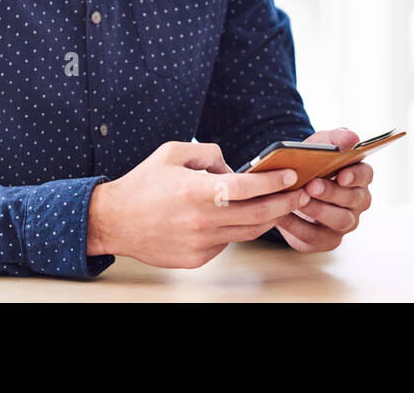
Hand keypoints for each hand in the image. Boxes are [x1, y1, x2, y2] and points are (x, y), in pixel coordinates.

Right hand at [87, 141, 312, 268]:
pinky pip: (227, 243)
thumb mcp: (172, 153)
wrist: (113, 221)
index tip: (291, 176)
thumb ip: (208, 153)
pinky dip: (238, 230)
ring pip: (246, 232)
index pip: (245, 188)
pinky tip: (242, 218)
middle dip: (283, 204)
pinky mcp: (197, 259)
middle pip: (256, 215)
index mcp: (195, 191)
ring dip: (268, 219)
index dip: (272, 182)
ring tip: (281, 206)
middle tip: (300, 194)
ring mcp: (200, 243)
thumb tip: (233, 166)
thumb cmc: (142, 184)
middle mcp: (200, 220)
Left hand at [273, 128, 372, 251]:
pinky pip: (317, 237)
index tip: (341, 175)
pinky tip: (283, 216)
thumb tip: (352, 138)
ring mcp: (345, 223)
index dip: (356, 175)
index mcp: (358, 176)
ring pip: (339, 220)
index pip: (366, 174)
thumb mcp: (319, 145)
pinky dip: (298, 228)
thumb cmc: (311, 163)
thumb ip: (335, 138)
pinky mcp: (327, 240)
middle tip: (312, 185)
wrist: (290, 185)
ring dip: (318, 210)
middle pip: (353, 199)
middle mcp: (357, 201)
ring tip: (297, 201)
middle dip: (332, 192)